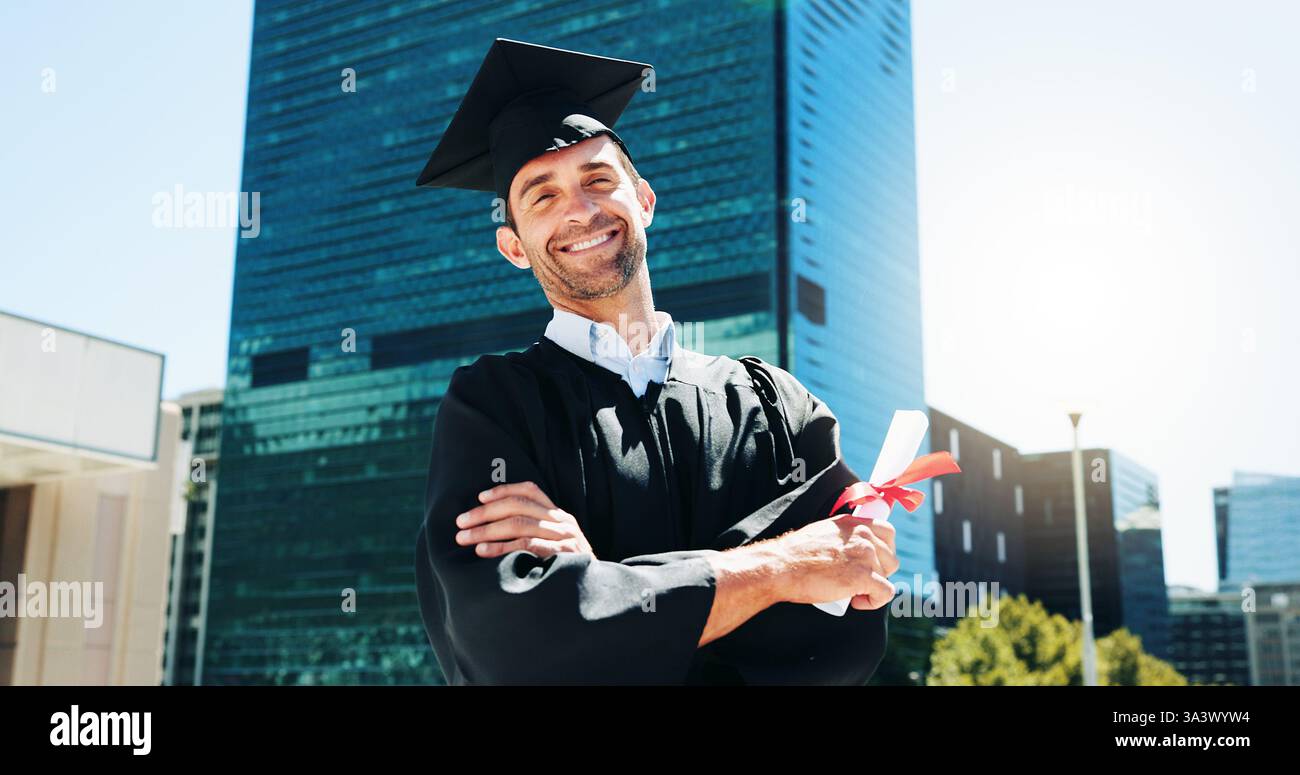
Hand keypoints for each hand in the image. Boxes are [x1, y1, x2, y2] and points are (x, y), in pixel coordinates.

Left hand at [454, 481, 594, 558]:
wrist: (594, 591)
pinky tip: (483, 552)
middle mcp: (562, 521)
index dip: (503, 490)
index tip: (480, 497)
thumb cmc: (566, 569)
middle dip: (485, 513)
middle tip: (461, 523)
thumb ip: (533, 531)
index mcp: (558, 515)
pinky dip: (502, 547)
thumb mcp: (555, 543)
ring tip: (465, 538)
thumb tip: (490, 525)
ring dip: (486, 530)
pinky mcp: (562, 554)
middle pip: (518, 506)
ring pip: (519, 524)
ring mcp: (564, 537)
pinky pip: (527, 545)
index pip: (529, 491)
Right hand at [774, 514, 898, 609]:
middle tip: (857, 581)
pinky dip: (874, 601)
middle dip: (878, 572)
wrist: (781, 567)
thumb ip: (841, 535)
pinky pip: (886, 592)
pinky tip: (857, 602)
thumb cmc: (795, 555)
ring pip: (889, 575)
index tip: (873, 563)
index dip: (884, 550)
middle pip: (890, 557)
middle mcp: (862, 535)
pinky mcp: (862, 576)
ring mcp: (864, 555)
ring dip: (874, 586)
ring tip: (853, 592)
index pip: (888, 531)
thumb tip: (849, 550)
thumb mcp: (823, 532)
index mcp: (852, 523)